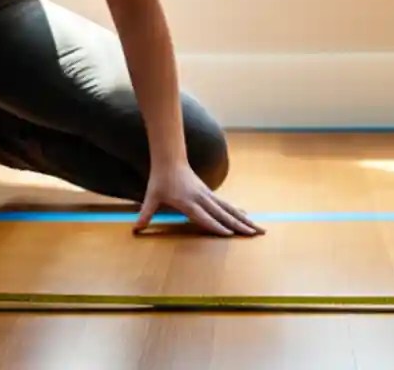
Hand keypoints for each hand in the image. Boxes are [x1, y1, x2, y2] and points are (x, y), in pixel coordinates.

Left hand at [134, 162, 263, 236]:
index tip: (230, 234)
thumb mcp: (151, 196)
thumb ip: (145, 214)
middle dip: (239, 225)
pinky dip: (237, 212)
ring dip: (244, 220)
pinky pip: (226, 204)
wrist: (170, 159)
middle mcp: (201, 199)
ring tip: (258, 229)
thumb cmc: (160, 179)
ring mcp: (207, 195)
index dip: (216, 226)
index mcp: (188, 202)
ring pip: (229, 209)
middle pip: (224, 214)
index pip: (204, 217)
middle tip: (255, 234)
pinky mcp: (209, 193)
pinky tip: (246, 217)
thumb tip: (135, 229)